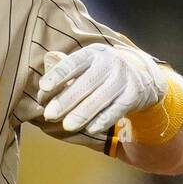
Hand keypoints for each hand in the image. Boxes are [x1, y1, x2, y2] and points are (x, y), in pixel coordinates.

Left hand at [38, 43, 166, 137]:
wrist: (141, 77)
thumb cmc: (101, 74)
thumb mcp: (85, 66)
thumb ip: (64, 73)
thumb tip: (42, 88)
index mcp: (92, 53)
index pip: (73, 63)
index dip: (58, 75)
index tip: (43, 88)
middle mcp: (110, 62)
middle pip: (86, 82)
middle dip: (66, 100)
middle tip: (49, 115)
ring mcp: (124, 77)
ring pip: (101, 97)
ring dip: (83, 113)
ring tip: (67, 126)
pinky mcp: (134, 94)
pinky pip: (117, 108)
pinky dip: (104, 119)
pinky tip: (90, 129)